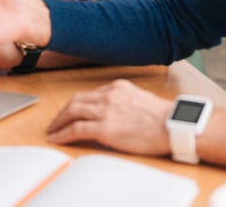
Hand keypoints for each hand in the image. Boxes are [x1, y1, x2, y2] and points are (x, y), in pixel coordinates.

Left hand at [46, 79, 172, 155]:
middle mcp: (108, 95)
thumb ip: (123, 101)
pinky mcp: (105, 128)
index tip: (70, 111)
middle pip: (76, 100)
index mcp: (117, 87)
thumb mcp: (140, 99)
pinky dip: (63, 134)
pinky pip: (76, 129)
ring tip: (52, 131)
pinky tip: (57, 138)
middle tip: (55, 122)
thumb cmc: (163, 117)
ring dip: (58, 122)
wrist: (173, 125)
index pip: (89, 94)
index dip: (76, 104)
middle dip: (62, 112)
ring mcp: (105, 111)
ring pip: (72, 112)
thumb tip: (113, 112)